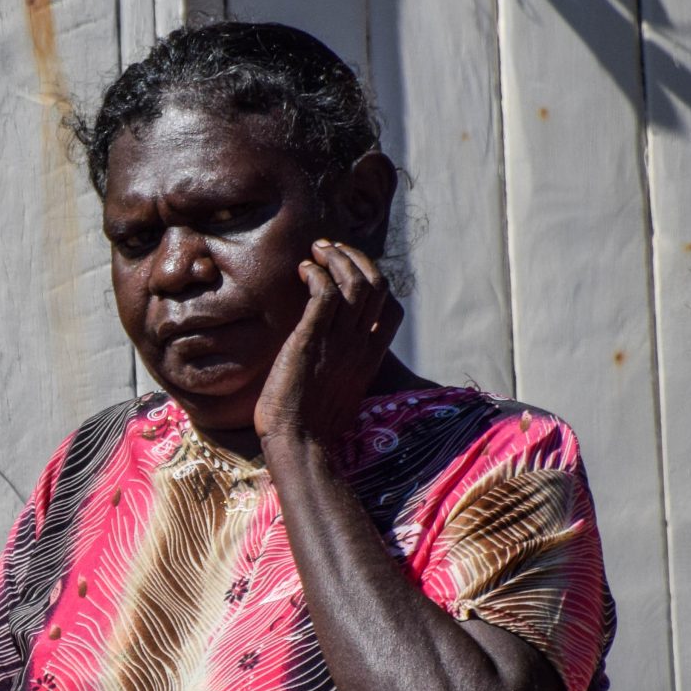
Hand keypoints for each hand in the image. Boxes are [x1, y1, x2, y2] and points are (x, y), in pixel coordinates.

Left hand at [255, 240, 396, 448]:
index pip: (391, 309)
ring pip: (354, 282)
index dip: (374, 282)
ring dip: (337, 257)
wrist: (299, 443)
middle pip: (377, 285)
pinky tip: (303, 270)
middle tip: (330, 248)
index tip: (349, 272)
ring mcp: (339, 341)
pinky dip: (317, 273)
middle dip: (356, 257)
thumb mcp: (339, 392)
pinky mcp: (312, 340)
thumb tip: (328, 358)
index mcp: (371, 358)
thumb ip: (342, 368)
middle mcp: (360, 345)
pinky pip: (325, 293)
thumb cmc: (310, 424)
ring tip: (317, 249)